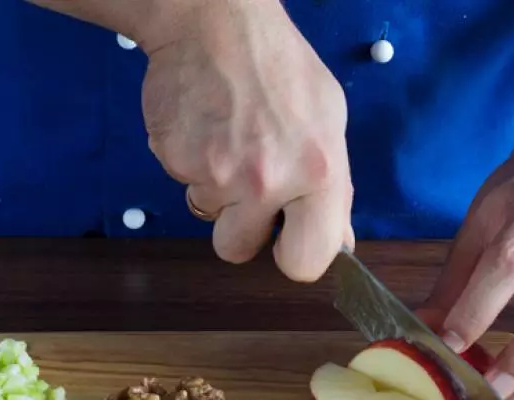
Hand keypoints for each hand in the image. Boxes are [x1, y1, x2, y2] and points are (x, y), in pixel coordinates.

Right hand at [139, 0, 353, 281]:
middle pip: (239, 251)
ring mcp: (217, 173)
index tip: (288, 240)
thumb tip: (337, 242)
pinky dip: (191, 162)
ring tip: (229, 140)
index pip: (305, 262)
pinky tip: (207, 126)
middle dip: (241, 229)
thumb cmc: (278, 67)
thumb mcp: (329, 120)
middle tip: (248, 190)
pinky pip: (183, 184)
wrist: (214, 21)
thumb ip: (334, 189)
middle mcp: (268, 181)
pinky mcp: (176, 160)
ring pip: (208, 216)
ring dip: (215, 190)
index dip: (294, 255)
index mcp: (319, 173)